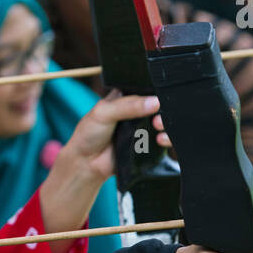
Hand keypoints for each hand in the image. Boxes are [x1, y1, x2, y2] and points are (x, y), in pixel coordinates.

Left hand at [47, 90, 167, 192]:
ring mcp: (143, 129)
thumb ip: (128, 106)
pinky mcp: (148, 145)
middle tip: (157, 116)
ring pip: (163, 123)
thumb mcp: (104, 112)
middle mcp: (137, 112)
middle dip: (164, 109)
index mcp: (126, 98)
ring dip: (166, 124)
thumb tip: (154, 102)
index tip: (160, 95)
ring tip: (158, 126)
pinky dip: (167, 139)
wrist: (86, 163)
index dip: (155, 91)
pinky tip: (160, 140)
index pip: (145, 89)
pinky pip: (163, 141)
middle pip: (158, 106)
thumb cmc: (89, 134)